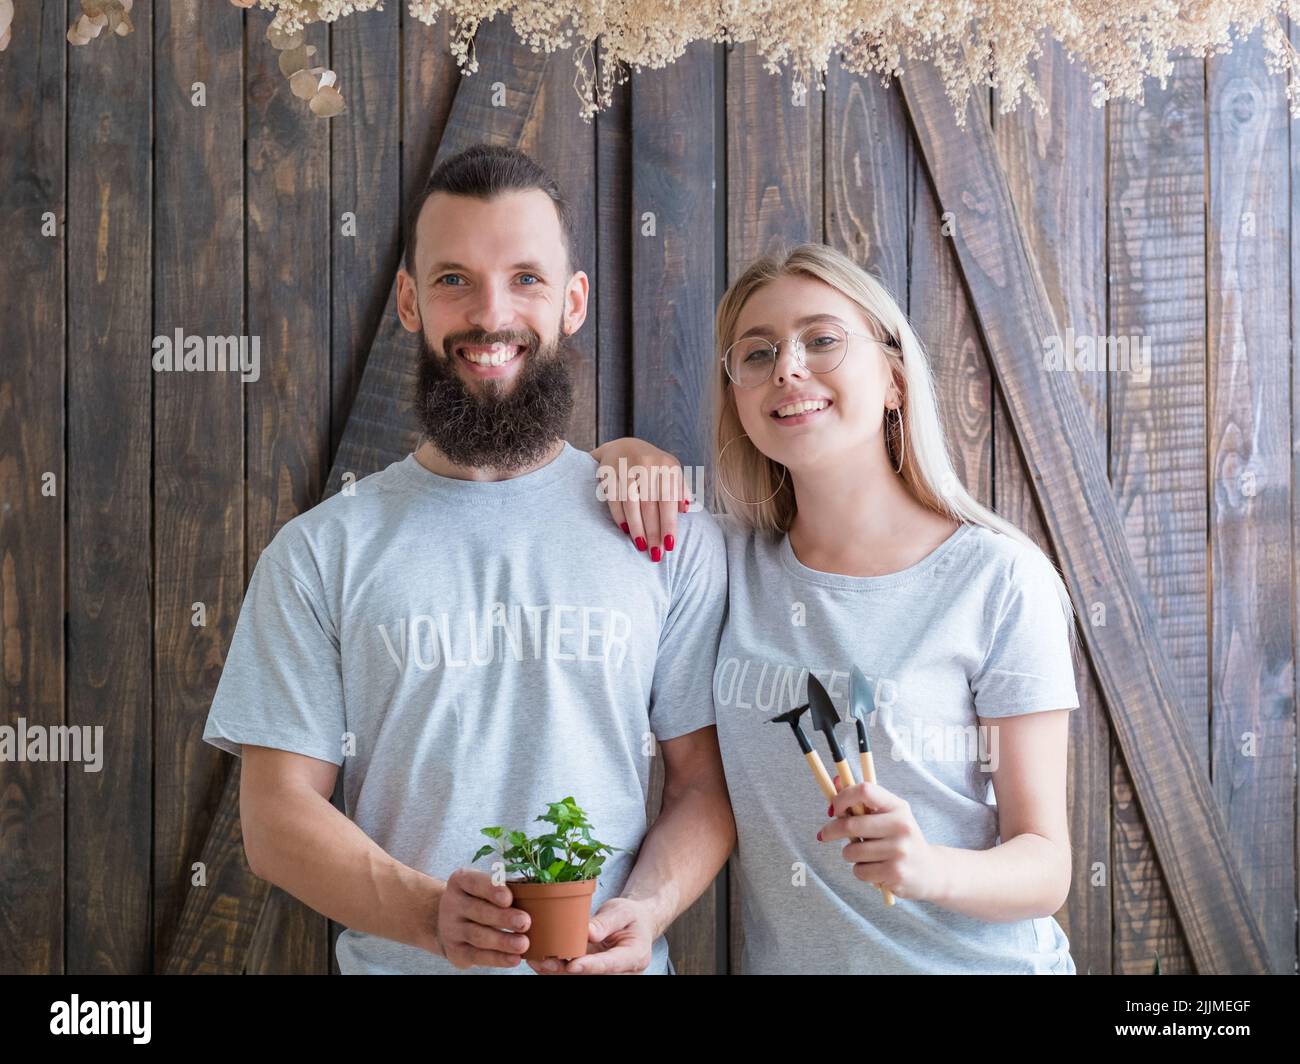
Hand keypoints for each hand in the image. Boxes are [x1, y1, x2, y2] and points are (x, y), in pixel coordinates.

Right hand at [434, 868, 531, 969]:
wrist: (448, 922)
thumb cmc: (479, 899)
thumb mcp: (484, 887)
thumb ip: (506, 889)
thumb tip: (539, 894)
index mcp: (461, 881)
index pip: (473, 882)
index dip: (491, 889)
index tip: (508, 898)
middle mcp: (453, 904)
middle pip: (478, 911)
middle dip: (503, 918)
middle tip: (524, 922)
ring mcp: (451, 929)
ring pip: (478, 935)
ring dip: (502, 941)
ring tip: (523, 944)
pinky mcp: (456, 951)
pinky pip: (477, 956)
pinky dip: (498, 958)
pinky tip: (514, 958)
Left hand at [526, 896, 656, 974]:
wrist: (636, 923)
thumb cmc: (631, 916)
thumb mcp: (623, 911)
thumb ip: (606, 922)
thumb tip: (588, 933)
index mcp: (635, 956)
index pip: (611, 964)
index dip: (590, 966)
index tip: (572, 965)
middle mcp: (621, 971)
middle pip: (592, 974)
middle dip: (567, 970)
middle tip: (545, 961)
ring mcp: (606, 973)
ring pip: (580, 977)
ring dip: (557, 970)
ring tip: (537, 960)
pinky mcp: (592, 970)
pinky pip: (574, 972)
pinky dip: (556, 967)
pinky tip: (540, 960)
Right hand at [591, 437, 690, 562]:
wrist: (623, 446)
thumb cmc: (653, 467)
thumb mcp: (671, 472)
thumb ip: (680, 489)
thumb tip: (686, 509)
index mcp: (666, 465)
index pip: (669, 500)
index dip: (669, 524)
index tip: (670, 545)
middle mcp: (647, 463)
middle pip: (650, 504)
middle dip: (654, 532)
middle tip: (655, 554)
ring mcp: (626, 466)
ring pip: (631, 503)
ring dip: (637, 528)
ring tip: (641, 546)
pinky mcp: (608, 471)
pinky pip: (614, 499)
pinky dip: (620, 516)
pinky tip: (625, 531)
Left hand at [817, 780, 943, 902]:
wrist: (930, 871)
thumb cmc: (900, 838)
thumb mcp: (889, 815)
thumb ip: (863, 800)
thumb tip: (834, 780)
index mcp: (898, 807)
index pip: (865, 791)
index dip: (842, 798)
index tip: (834, 809)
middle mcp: (901, 826)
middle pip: (852, 824)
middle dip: (831, 831)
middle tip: (824, 835)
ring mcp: (900, 851)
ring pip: (851, 852)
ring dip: (849, 854)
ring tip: (865, 855)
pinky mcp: (895, 874)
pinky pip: (860, 871)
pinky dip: (860, 871)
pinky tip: (875, 869)